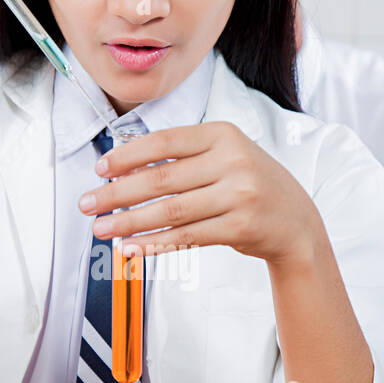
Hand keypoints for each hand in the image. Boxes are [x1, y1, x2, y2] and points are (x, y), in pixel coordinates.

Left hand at [77, 120, 317, 267]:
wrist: (296, 220)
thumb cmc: (248, 185)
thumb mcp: (223, 157)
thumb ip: (182, 159)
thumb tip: (123, 168)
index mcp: (223, 135)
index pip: (164, 142)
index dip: (127, 156)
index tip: (99, 169)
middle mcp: (233, 161)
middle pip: (162, 179)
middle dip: (117, 193)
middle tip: (87, 204)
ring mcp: (239, 194)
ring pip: (171, 211)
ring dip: (129, 222)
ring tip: (102, 229)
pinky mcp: (241, 226)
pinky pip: (187, 236)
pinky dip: (155, 243)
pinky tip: (132, 248)